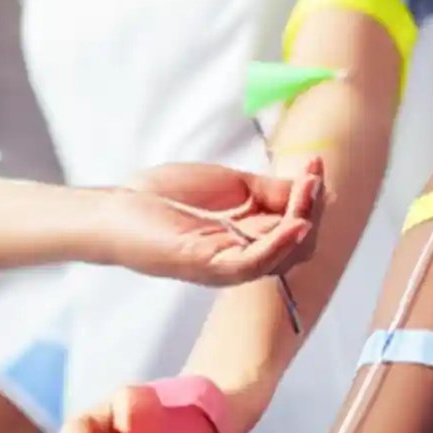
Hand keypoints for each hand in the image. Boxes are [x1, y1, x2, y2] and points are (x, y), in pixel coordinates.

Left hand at [106, 157, 322, 285]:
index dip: (309, 198)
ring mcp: (229, 266)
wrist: (117, 208)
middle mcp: (245, 257)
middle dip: (311, 208)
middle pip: (297, 244)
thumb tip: (304, 188)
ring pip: (283, 254)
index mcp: (250, 239)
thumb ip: (267, 189)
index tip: (315, 164)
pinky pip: (255, 263)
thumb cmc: (164, 197)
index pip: (295, 227)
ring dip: (302, 219)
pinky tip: (295, 224)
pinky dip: (279, 245)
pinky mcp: (210, 268)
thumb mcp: (231, 184)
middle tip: (312, 174)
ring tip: (308, 188)